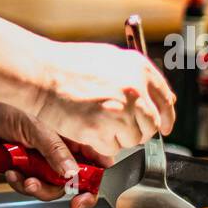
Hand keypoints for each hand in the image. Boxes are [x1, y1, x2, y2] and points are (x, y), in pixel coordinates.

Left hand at [0, 97, 113, 207]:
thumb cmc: (9, 106)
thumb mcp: (35, 127)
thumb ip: (55, 150)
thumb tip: (72, 173)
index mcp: (72, 136)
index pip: (96, 162)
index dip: (95, 182)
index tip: (83, 197)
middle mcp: (61, 150)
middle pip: (73, 182)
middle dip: (55, 189)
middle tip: (39, 187)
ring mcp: (44, 160)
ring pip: (50, 187)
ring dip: (34, 187)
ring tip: (21, 177)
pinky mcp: (27, 167)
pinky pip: (31, 185)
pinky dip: (20, 183)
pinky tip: (10, 171)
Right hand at [28, 41, 175, 157]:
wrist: (40, 72)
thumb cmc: (67, 64)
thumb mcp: (108, 58)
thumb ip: (133, 76)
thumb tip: (151, 95)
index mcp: (139, 69)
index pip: (166, 100)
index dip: (166, 116)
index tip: (164, 125)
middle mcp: (135, 90)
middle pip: (152, 125)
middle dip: (138, 129)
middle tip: (118, 125)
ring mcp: (120, 111)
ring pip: (132, 140)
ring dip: (117, 137)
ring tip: (95, 120)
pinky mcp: (103, 130)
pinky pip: (112, 149)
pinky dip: (100, 144)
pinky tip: (86, 126)